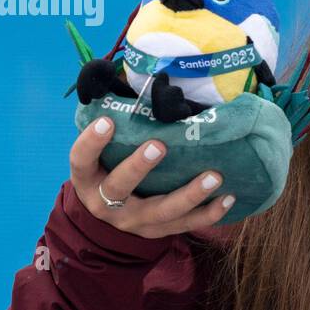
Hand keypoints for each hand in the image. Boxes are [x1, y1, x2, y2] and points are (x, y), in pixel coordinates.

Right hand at [69, 117, 234, 237]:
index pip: (81, 160)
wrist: (105, 222)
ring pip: (161, 211)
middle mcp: (106, 204)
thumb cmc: (107, 172)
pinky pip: (185, 225)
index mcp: (87, 179)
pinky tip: (228, 197)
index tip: (107, 121)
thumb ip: (115, 127)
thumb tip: (128, 76)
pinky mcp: (157, 232)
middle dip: (139, 167)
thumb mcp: (99, 156)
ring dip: (189, 194)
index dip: (91, 142)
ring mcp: (133, 222)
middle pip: (120, 188)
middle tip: (159, 145)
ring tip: (214, 176)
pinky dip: (208, 214)